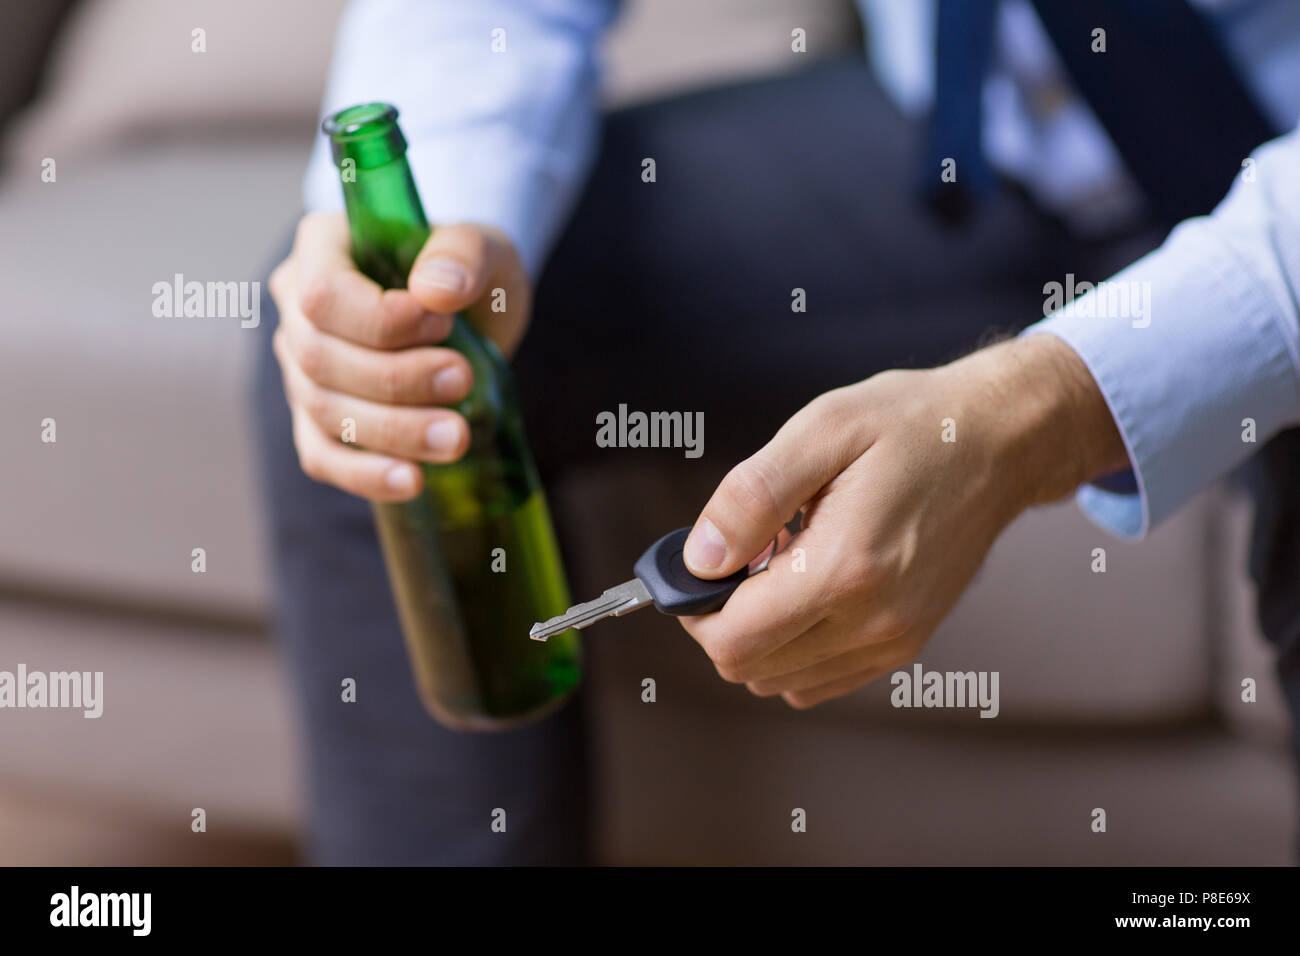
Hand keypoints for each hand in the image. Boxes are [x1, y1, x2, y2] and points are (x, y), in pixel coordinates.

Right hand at [268, 213, 531, 500]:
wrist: (473, 316)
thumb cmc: (468, 273)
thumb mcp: (483, 247)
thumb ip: (462, 253)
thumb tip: (436, 292)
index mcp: (322, 249)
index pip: (323, 294)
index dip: (379, 320)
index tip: (442, 324)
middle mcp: (298, 311)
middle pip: (320, 359)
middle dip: (396, 380)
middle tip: (462, 379)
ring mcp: (302, 370)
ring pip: (324, 412)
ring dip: (394, 431)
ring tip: (457, 436)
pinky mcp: (320, 422)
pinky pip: (323, 457)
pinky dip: (366, 474)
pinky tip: (412, 481)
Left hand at [678, 335, 1127, 708]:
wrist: (1001, 441)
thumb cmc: (913, 425)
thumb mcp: (822, 430)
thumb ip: (751, 498)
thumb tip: (699, 558)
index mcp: (846, 568)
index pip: (734, 640)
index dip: (695, 608)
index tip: (700, 565)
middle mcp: (874, 621)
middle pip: (751, 668)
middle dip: (722, 620)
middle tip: (739, 557)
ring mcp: (895, 640)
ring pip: (783, 681)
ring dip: (760, 636)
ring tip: (779, 567)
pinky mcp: (906, 643)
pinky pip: (822, 679)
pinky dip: (795, 649)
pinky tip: (807, 590)